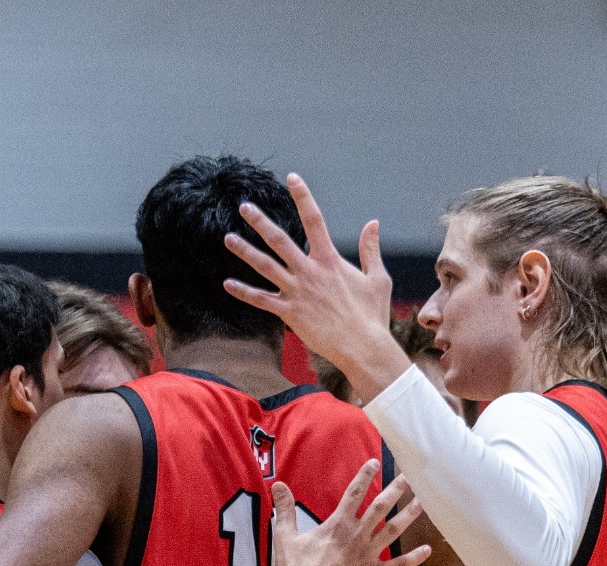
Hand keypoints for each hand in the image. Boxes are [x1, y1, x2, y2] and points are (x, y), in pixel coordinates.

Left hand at [221, 174, 407, 399]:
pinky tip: (228, 284)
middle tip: (245, 207)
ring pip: (265, 266)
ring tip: (228, 238)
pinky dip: (244, 292)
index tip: (292, 177)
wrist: (363, 347)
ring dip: (245, 251)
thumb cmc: (372, 315)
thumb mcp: (378, 278)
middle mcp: (310, 271)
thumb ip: (370, 249)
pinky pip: (262, 300)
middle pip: (280, 239)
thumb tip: (373, 223)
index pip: (314, 219)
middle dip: (260, 222)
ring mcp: (297, 292)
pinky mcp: (290, 313)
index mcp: (330, 260)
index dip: (302, 196)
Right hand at [269, 462, 429, 565]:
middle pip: (380, 507)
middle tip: (409, 477)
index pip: (354, 493)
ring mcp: (367, 555)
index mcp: (337, 525)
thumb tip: (277, 485)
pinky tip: (428, 550)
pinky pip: (397, 565)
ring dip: (408, 516)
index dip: (365, 476)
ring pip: (393, 531)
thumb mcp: (285, 535)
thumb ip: (285, 509)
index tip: (375, 463)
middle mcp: (356, 535)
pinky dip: (413, 558)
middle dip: (395, 490)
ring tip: (423, 503)